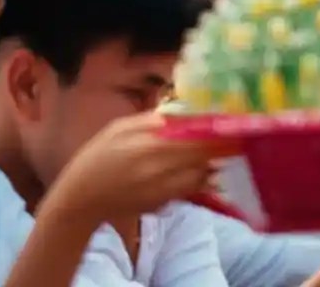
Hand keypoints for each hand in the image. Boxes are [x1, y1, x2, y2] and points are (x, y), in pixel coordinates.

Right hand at [45, 113, 237, 223]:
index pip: (194, 139)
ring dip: (214, 164)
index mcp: (148, 146)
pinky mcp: (161, 204)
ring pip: (201, 176)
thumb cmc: (95, 158)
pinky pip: (190, 190)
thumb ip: (149, 121)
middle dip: (223, 148)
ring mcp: (161, 190)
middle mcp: (158, 170)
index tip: (237, 125)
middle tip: (240, 138)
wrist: (79, 201)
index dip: (219, 133)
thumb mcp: (117, 129)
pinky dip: (201, 179)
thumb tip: (180, 114)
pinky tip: (204, 170)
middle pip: (203, 157)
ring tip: (223, 153)